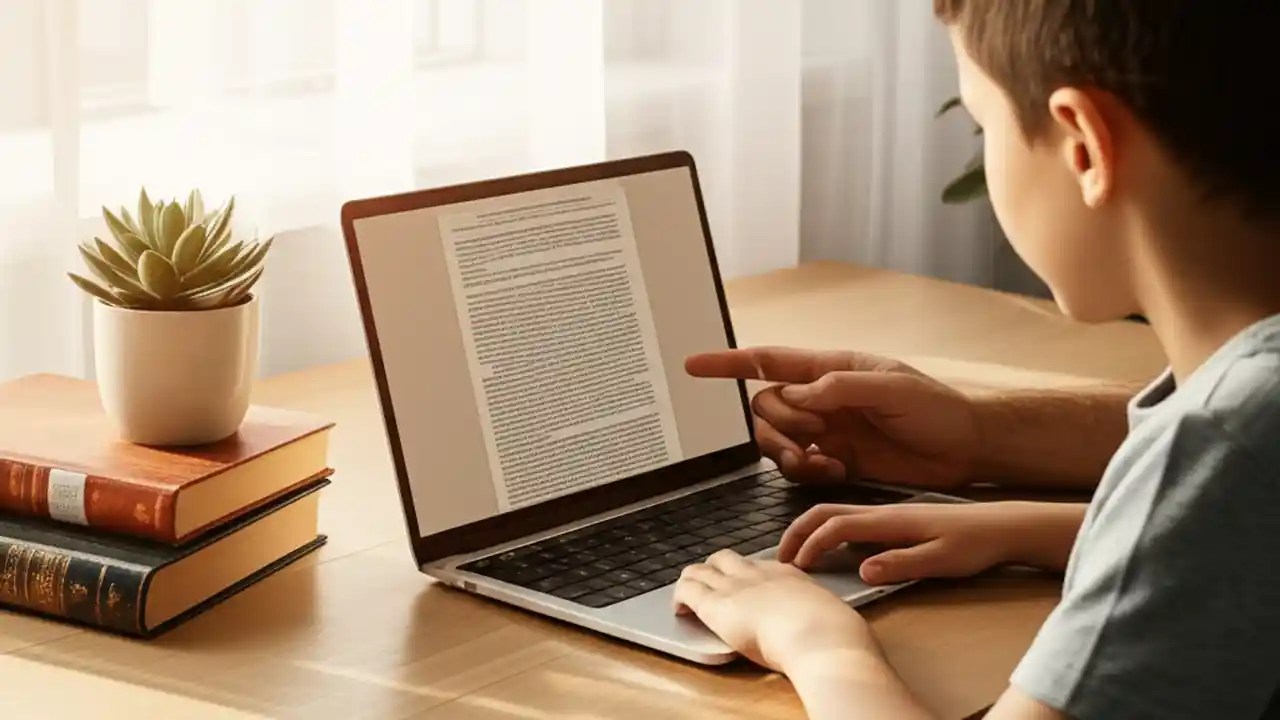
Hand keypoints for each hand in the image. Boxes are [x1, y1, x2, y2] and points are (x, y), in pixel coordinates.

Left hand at [673, 550, 876, 671]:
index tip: (744, 588)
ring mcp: (736, 586)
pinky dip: (679, 597)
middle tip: (710, 587)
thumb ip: (820, 616)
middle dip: (714, 569)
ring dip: (692, 580)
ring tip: (688, 596)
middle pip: (725, 558)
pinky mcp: (716, 605)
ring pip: (700, 569)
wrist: (822, 636)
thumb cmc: (835, 634)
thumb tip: (830, 628)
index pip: (758, 565)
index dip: (745, 575)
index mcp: (789, 574)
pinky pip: (687, 590)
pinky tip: (680, 610)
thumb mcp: (831, 615)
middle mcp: (759, 573)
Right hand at [685, 347, 978, 488]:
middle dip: (776, 424)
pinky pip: (797, 466)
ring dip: (785, 451)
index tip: (692, 365)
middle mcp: (821, 397)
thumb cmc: (937, 408)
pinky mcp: (835, 459)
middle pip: (765, 406)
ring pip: (775, 438)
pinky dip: (805, 471)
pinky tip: (833, 471)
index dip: (727, 363)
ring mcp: (826, 429)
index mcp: (830, 368)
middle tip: (811, 438)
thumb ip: (841, 388)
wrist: (966, 447)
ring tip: (816, 462)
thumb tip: (797, 395)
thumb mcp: (893, 387)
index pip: (767, 361)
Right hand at [778, 502, 1024, 583]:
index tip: (798, 569)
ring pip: (836, 512)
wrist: (1005, 526)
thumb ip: (902, 563)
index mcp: (891, 519)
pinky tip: (830, 548)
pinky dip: (827, 529)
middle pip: (826, 511)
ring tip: (796, 555)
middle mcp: (884, 511)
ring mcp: (890, 513)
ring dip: (810, 529)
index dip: (812, 545)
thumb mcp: (943, 559)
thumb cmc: (977, 543)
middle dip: (797, 532)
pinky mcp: (897, 520)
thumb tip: (862, 570)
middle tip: (780, 559)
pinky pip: (851, 519)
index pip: (836, 526)